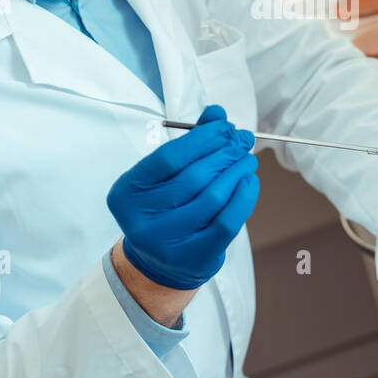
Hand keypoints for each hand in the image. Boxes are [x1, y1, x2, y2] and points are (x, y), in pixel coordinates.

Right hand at [107, 105, 259, 289]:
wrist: (157, 262)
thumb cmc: (163, 208)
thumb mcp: (164, 175)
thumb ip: (189, 142)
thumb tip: (217, 114)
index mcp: (128, 192)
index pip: (169, 158)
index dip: (202, 138)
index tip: (225, 127)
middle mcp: (142, 219)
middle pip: (194, 177)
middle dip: (225, 153)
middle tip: (242, 141)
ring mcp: (168, 242)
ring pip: (213, 197)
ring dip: (237, 172)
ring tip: (247, 159)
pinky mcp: (195, 257)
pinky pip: (227, 221)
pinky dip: (244, 197)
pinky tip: (249, 181)